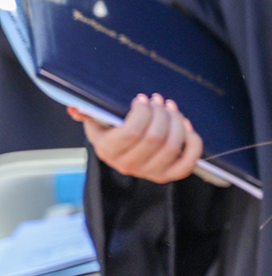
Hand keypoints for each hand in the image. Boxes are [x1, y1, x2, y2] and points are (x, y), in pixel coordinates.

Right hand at [72, 94, 202, 182]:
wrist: (122, 154)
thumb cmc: (112, 132)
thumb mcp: (97, 122)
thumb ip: (88, 113)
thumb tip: (75, 108)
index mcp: (108, 151)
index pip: (132, 132)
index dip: (143, 112)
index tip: (142, 99)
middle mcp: (127, 165)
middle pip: (155, 137)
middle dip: (161, 113)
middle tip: (160, 101)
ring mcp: (149, 173)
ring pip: (172, 146)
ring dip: (177, 122)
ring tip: (172, 109)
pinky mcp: (167, 175)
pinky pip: (188, 163)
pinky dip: (193, 143)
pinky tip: (186, 128)